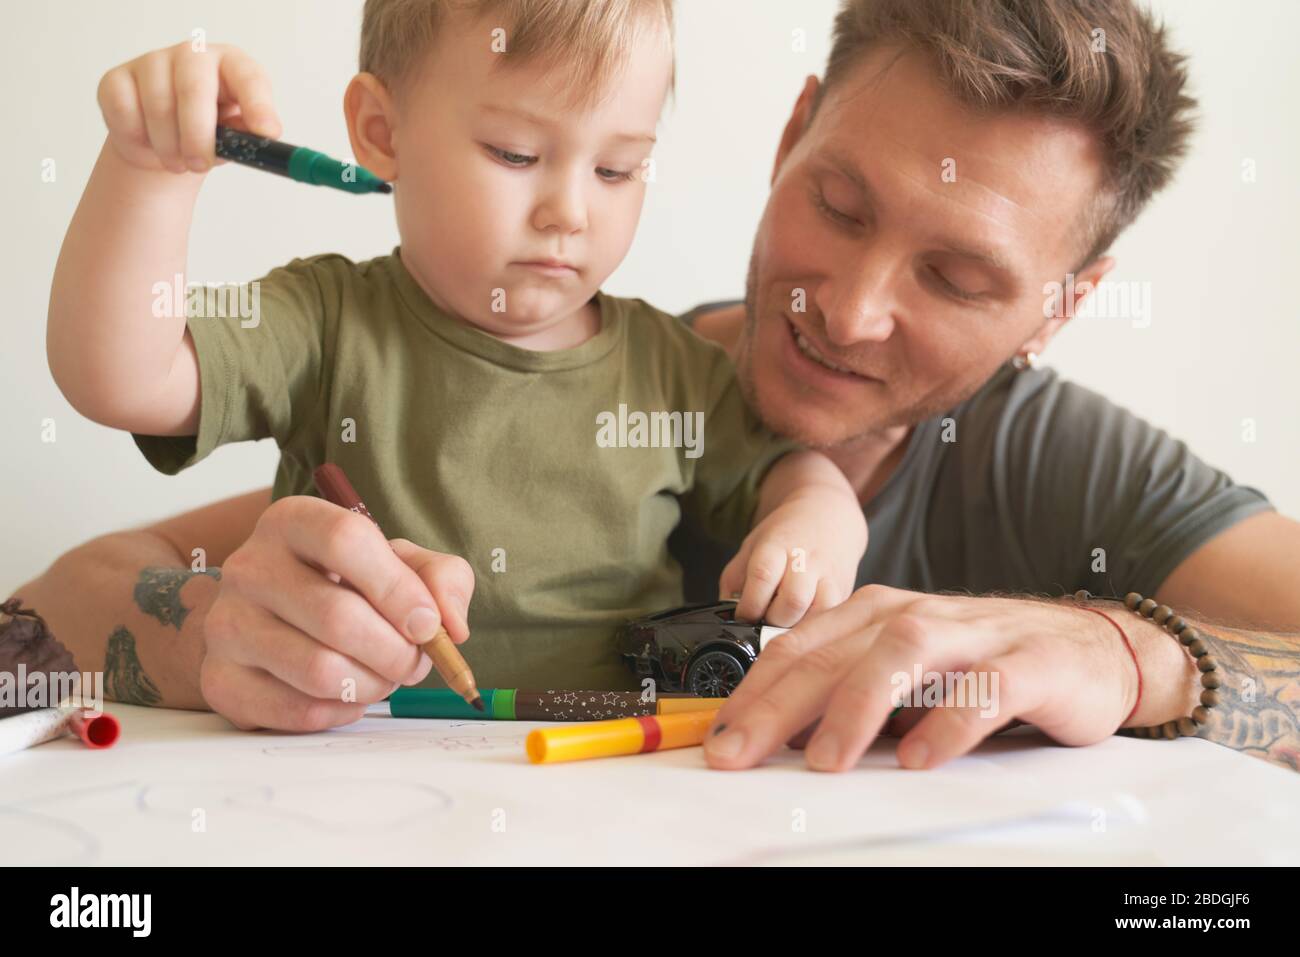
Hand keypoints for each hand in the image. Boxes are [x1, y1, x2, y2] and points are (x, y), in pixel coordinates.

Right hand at [97, 41, 281, 173]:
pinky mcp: (117, 78)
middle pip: (193, 90)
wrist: (163, 145)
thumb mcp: (236, 138)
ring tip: (178, 162)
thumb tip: (262, 138)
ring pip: (157, 107)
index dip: (258, 105)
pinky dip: (137, 139)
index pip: (249, 78)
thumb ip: (249, 137)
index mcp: (231, 65)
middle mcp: (193, 56)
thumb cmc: (207, 135)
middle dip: (197, 136)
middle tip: (199, 165)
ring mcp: (152, 61)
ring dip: (168, 147)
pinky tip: (149, 143)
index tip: (267, 133)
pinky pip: (124, 112)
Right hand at [199, 495, 474, 731]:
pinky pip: (298, 709)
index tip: (427, 624)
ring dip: (373, 685)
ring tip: (384, 677)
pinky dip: (343, 710)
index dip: (398, 588)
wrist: (266, 619)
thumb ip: (440, 578)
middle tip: (414, 663)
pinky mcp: (220, 680)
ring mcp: (226, 625)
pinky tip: (352, 695)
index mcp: (292, 522)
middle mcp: (248, 567)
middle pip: (336, 616)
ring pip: (319, 670)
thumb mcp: (398, 564)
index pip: (346, 540)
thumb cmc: (345, 585)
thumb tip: (449, 626)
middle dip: (395, 651)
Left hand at [703, 584, 1137, 770]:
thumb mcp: (904, 673)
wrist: (1091, 648)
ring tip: (826, 761)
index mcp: (876, 615)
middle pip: (834, 654)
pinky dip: (947, 722)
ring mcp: (971, 635)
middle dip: (778, 706)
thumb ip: (846, 693)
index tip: (717, 741)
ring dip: (856, 707)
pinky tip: (919, 759)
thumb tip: (773, 736)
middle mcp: (915, 616)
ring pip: (900, 655)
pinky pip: (982, 689)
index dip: (751, 694)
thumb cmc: (983, 663)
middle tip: (741, 754)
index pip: (797, 650)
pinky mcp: (1026, 662)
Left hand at [719, 492, 867, 626]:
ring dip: (796, 627)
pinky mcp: (845, 591)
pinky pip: (832, 618)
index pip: (763, 576)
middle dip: (773, 620)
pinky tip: (804, 623)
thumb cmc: (786, 535)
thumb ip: (735, 579)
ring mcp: (829, 576)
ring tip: (785, 623)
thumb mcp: (752, 546)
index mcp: (778, 545)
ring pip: (816, 614)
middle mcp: (806, 560)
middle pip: (792, 602)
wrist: (829, 516)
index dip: (749, 605)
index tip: (743, 616)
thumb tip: (726, 614)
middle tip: (765, 620)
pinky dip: (816, 627)